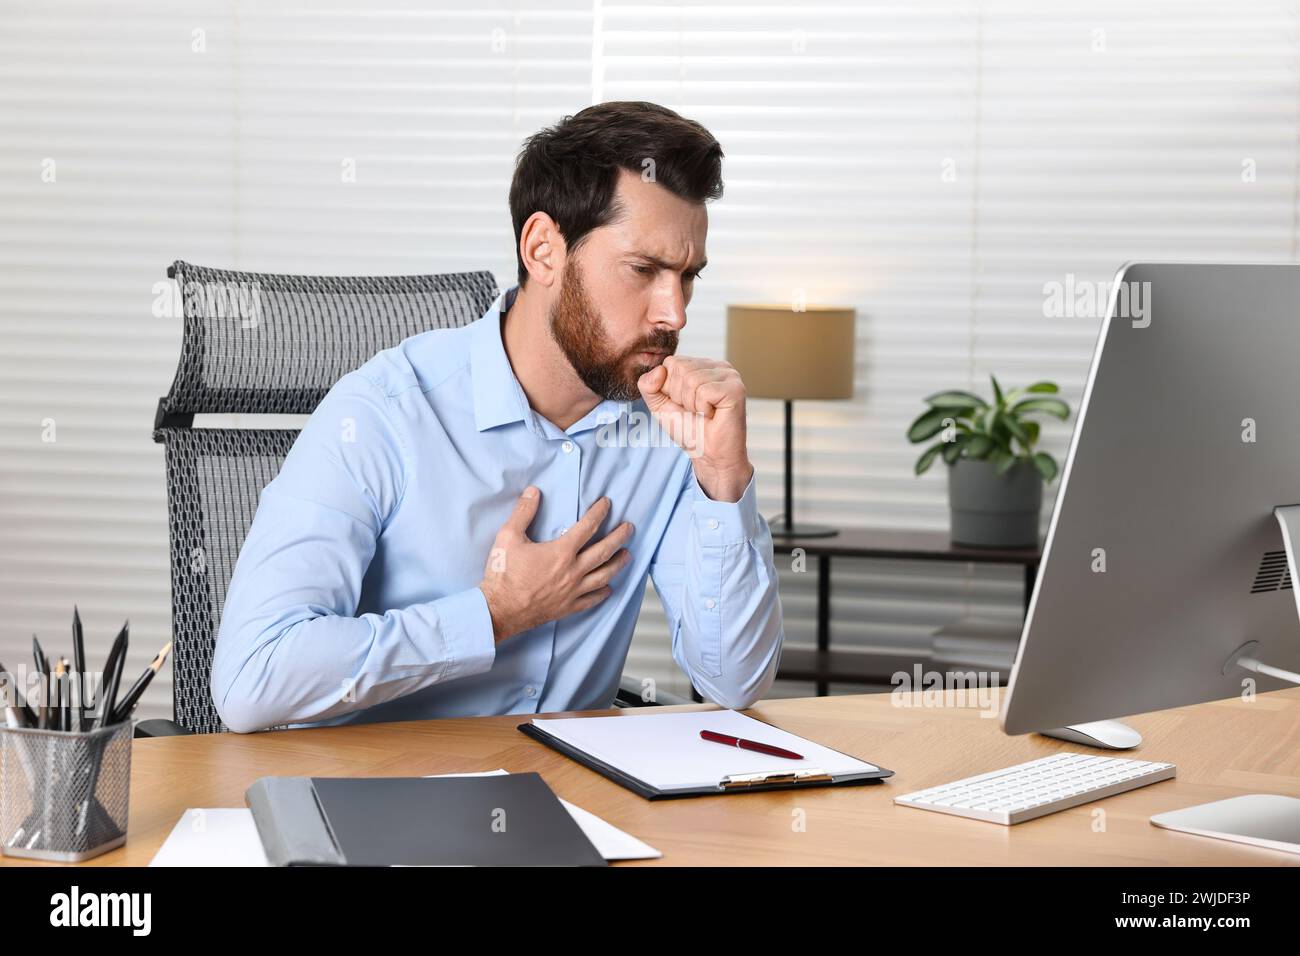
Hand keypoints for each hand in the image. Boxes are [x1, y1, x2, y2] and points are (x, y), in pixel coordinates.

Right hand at [478, 487, 634, 642]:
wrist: (499, 610)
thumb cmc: (502, 573)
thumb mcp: (508, 536)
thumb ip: (523, 512)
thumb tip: (533, 491)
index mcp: (561, 552)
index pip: (588, 527)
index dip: (599, 512)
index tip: (607, 503)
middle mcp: (573, 571)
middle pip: (604, 551)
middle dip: (619, 537)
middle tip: (629, 528)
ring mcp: (572, 591)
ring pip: (604, 576)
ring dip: (618, 564)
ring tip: (628, 555)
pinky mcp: (567, 607)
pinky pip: (591, 600)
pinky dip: (603, 593)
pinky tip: (609, 589)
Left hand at [638, 355, 753, 501]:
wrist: (709, 455)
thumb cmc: (689, 430)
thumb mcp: (659, 406)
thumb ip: (648, 386)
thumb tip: (659, 369)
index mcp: (702, 365)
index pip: (671, 362)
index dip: (669, 389)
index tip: (684, 405)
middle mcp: (718, 366)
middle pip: (680, 368)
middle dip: (680, 396)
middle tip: (696, 411)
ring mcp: (730, 375)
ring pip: (691, 379)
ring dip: (692, 404)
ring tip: (705, 414)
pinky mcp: (736, 388)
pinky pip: (704, 391)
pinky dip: (703, 409)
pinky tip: (714, 415)